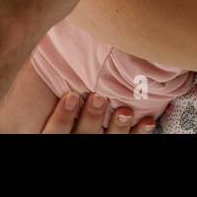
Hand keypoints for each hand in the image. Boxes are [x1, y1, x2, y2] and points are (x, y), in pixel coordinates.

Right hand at [40, 92, 156, 133]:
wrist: (85, 124)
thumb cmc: (61, 101)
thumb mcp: (49, 98)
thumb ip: (51, 85)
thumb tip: (48, 52)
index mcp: (55, 131)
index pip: (54, 131)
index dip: (62, 117)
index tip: (72, 96)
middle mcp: (76, 140)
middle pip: (82, 136)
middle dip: (92, 117)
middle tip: (100, 97)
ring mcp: (98, 143)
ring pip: (107, 141)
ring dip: (118, 127)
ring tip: (126, 111)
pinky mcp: (117, 144)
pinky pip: (130, 143)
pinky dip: (139, 133)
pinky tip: (147, 120)